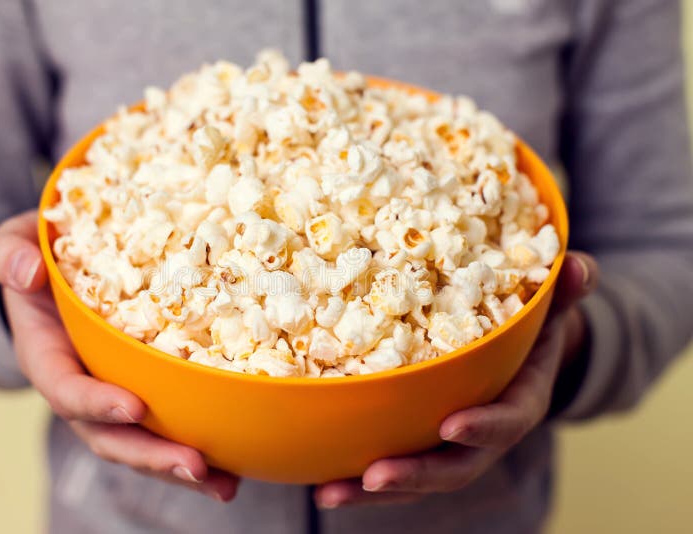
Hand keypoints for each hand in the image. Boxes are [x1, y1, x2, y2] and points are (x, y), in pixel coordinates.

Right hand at [0, 210, 238, 501]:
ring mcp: (110, 399)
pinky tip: (235, 468)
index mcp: (47, 356)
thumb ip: (11, 256)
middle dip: (151, 456)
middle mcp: (79, 388)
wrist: (51, 277)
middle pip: (110, 437)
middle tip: (196, 465)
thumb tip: (28, 274)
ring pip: (140, 446)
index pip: (67, 390)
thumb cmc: (37, 259)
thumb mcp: (14, 245)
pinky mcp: (140, 398)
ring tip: (224, 485)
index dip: (97, 404)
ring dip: (179, 469)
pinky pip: (164, 431)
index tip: (135, 408)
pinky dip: (197, 452)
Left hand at [315, 251, 598, 508]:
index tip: (450, 425)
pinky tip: (317, 480)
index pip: (506, 422)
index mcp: (517, 401)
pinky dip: (354, 478)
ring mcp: (446, 445)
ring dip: (370, 491)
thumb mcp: (550, 306)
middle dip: (414, 475)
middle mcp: (481, 433)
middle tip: (373, 477)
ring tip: (328, 493)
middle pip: (452, 468)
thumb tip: (581, 266)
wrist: (518, 357)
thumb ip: (564, 290)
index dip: (482, 427)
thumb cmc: (529, 327)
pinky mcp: (417, 444)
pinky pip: (389, 463)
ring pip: (414, 477)